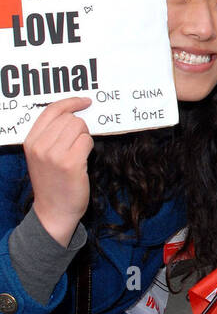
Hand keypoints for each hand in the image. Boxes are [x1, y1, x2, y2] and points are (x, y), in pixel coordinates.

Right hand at [24, 97, 92, 246]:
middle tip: (77, 144)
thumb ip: (50, 135)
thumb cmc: (52, 183)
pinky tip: (83, 160)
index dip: (71, 102)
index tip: (84, 101)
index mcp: (30, 141)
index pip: (51, 110)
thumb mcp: (41, 156)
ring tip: (78, 154)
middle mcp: (40, 146)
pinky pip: (87, 140)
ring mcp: (54, 154)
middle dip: (79, 127)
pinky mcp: (70, 163)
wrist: (53, 212)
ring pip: (80, 127)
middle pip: (69, 118)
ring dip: (84, 137)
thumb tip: (74, 114)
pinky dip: (89, 147)